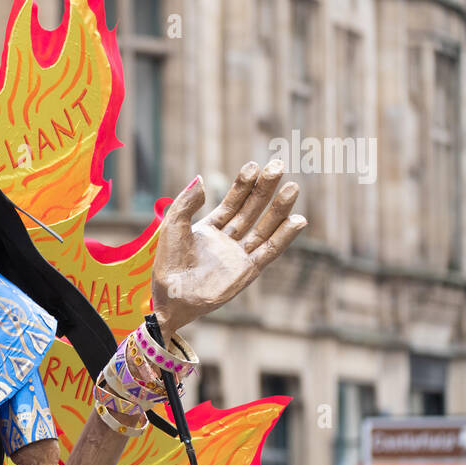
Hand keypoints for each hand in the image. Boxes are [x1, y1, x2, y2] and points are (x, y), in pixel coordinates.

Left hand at [151, 160, 305, 336]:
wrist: (171, 298)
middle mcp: (227, 240)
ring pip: (264, 227)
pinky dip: (284, 236)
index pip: (232, 202)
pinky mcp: (248, 271)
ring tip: (293, 187)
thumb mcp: (173, 228)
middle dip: (264, 189)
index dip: (243, 185)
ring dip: (279, 208)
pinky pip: (270, 251)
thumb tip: (201, 179)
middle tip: (279, 166)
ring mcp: (239, 255)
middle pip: (251, 210)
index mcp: (209, 229)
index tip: (254, 166)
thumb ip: (186, 203)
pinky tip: (297, 220)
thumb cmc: (168, 265)